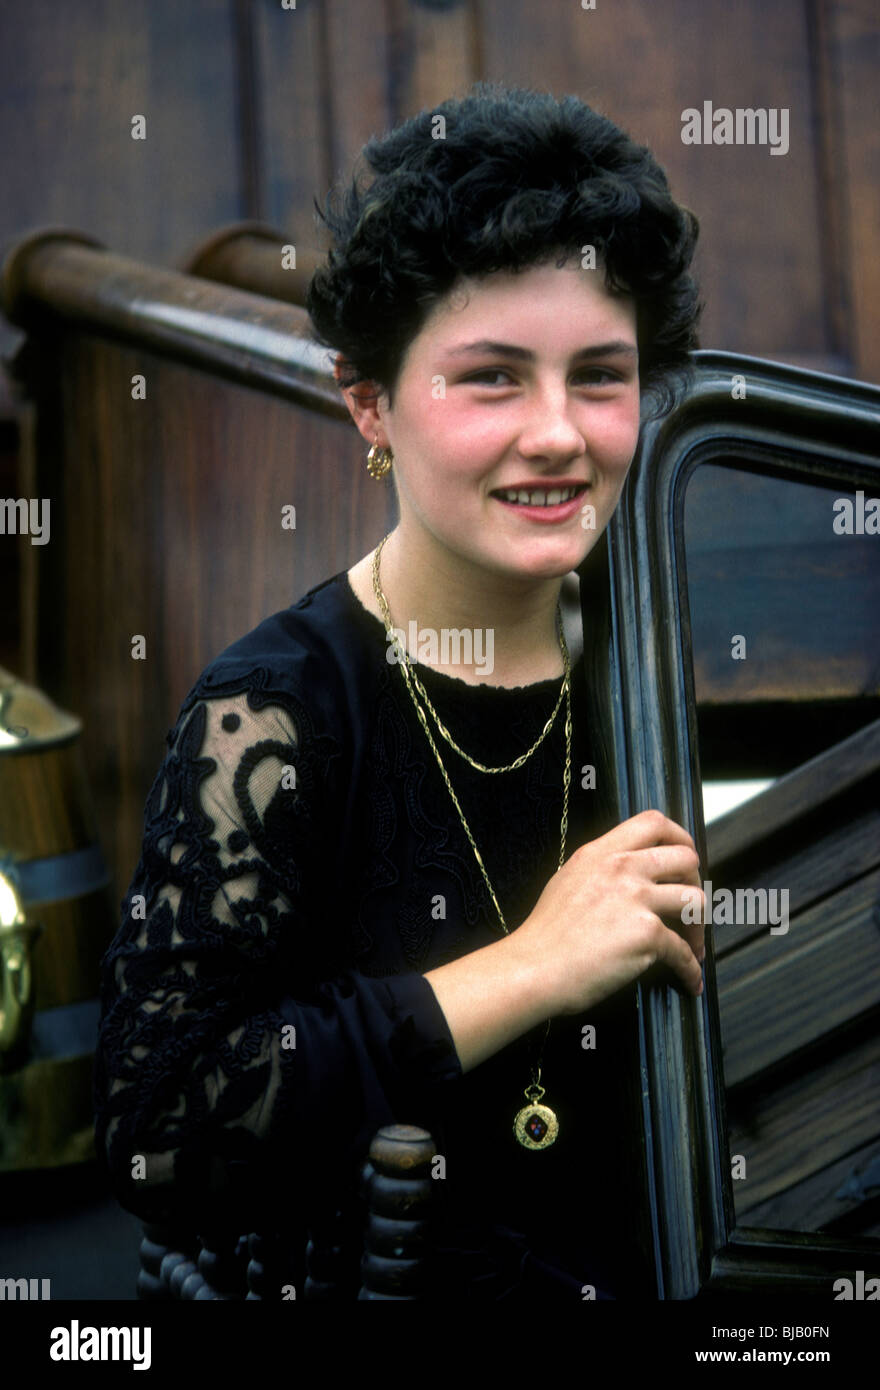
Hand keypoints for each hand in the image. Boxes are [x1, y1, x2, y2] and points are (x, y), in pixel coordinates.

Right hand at [510, 809, 704, 1016]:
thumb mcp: (568, 880)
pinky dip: (691, 970)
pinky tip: (690, 980)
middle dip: (696, 884)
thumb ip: (600, 870)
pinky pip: (683, 951)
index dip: (679, 838)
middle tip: (689, 908)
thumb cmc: (545, 935)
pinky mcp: (646, 934)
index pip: (653, 823)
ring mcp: (635, 900)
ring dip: (698, 928)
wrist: (533, 968)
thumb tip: (629, 876)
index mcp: (601, 853)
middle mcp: (621, 869)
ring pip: (695, 901)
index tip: (685, 858)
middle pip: (686, 859)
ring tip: (692, 946)